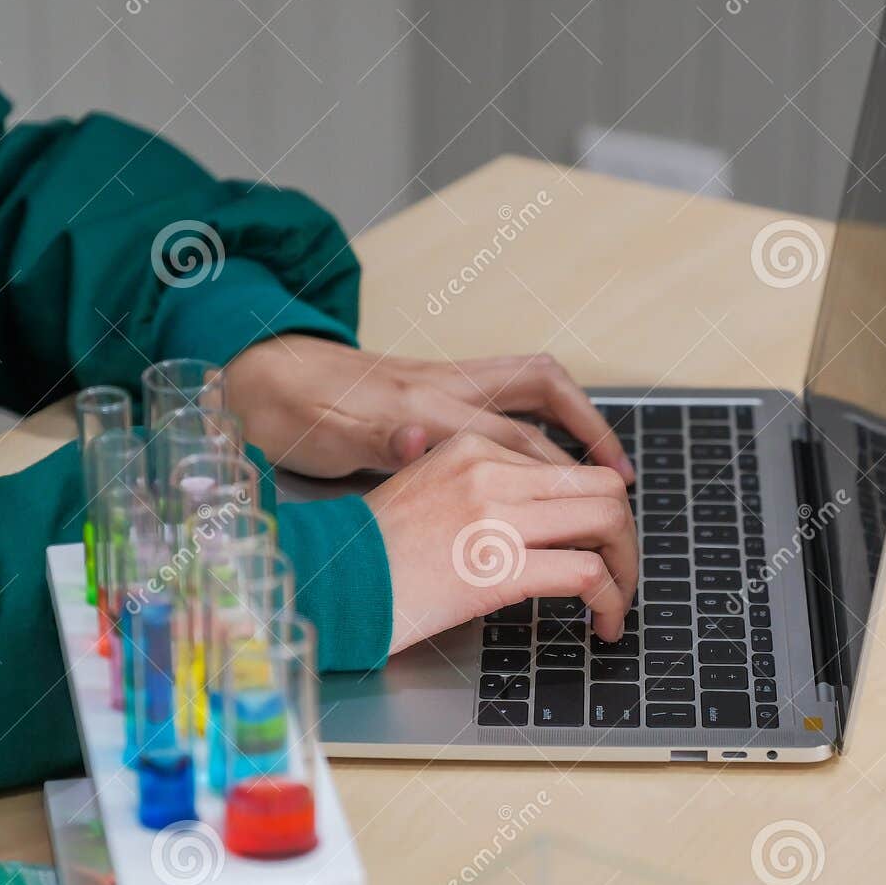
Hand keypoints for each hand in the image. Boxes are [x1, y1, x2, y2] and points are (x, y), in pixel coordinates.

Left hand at [225, 337, 633, 480]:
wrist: (263, 372)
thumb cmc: (294, 413)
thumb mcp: (327, 436)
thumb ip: (380, 438)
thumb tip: (419, 441)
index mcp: (427, 403)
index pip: (517, 437)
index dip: (562, 474)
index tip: (598, 511)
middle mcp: (447, 383)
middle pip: (543, 393)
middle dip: (591, 435)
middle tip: (622, 484)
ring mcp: (446, 379)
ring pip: (534, 382)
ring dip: (578, 416)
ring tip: (608, 464)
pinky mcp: (439, 385)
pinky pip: (511, 389)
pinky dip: (545, 415)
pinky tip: (555, 448)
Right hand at [366, 433, 636, 650]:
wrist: (325, 584)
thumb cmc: (371, 553)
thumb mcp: (430, 493)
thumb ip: (488, 492)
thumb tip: (549, 521)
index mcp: (474, 445)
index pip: (567, 468)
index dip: (597, 510)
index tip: (601, 545)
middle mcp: (490, 468)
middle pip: (600, 487)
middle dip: (624, 535)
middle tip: (621, 573)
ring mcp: (496, 514)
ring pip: (607, 521)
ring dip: (625, 567)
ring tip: (616, 601)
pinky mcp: (499, 565)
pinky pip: (586, 573)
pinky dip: (609, 600)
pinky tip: (602, 623)